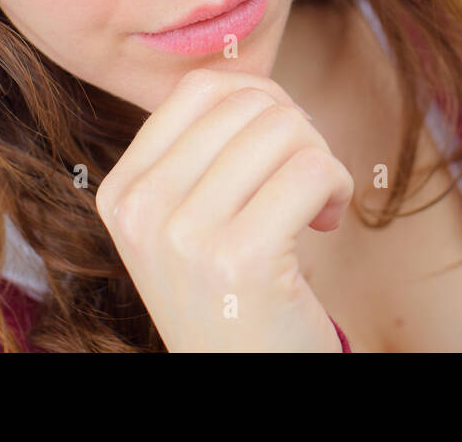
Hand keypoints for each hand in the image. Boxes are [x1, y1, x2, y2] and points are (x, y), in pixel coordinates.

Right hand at [95, 68, 353, 351]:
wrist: (246, 381)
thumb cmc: (233, 294)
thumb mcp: (188, 221)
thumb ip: (204, 150)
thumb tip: (253, 79)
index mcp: (122, 191)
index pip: (201, 89)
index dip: (261, 103)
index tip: (277, 152)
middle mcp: (141, 210)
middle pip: (249, 102)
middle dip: (299, 131)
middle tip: (305, 182)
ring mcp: (186, 236)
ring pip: (286, 128)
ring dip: (322, 159)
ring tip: (318, 204)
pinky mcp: (241, 259)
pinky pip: (313, 169)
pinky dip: (339, 186)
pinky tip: (329, 222)